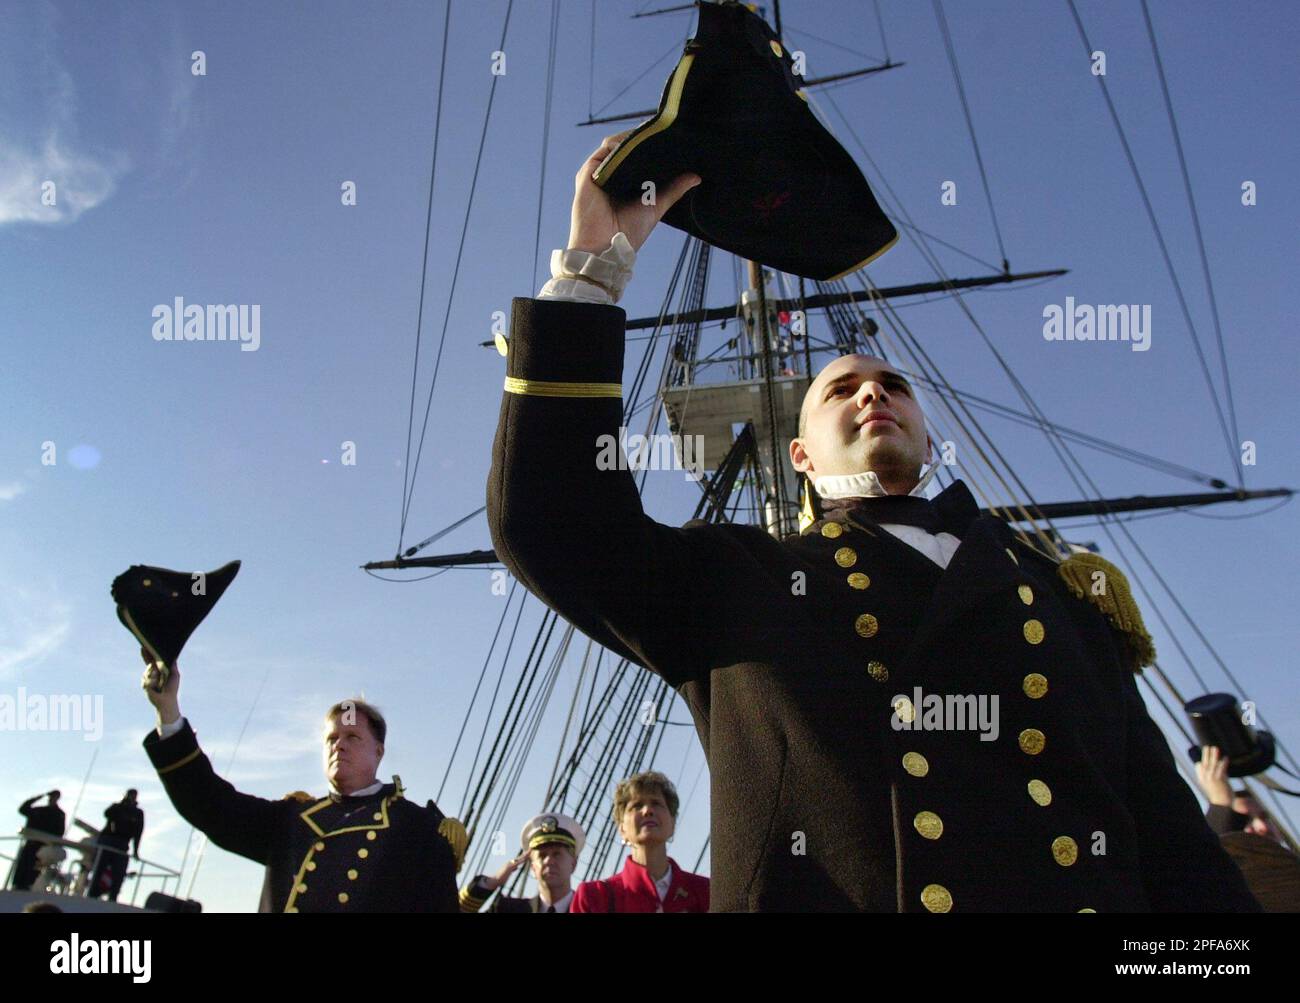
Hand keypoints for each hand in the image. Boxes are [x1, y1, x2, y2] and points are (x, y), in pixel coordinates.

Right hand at [140, 647, 181, 725]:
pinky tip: (155, 687)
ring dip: (154, 676)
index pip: (151, 660)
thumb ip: (173, 665)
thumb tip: (174, 655)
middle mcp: (151, 674)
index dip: (147, 654)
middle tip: (156, 670)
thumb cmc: (172, 688)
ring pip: (147, 672)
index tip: (144, 646)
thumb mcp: (175, 674)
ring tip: (159, 682)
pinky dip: (153, 683)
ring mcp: (146, 679)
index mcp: (157, 670)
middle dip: (151, 666)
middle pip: (148, 665)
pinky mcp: (144, 685)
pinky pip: (147, 680)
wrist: (167, 699)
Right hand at [483, 851, 528, 890]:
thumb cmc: (500, 878)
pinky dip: (522, 860)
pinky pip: (518, 863)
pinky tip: (526, 858)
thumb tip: (517, 867)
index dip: (524, 856)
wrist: (494, 880)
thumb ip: (512, 869)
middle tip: (531, 849)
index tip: (529, 852)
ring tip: (530, 851)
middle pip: (520, 857)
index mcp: (510, 864)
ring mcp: (510, 864)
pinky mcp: (509, 867)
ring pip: (520, 859)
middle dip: (526, 853)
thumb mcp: (508, 873)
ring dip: (525, 855)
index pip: (519, 859)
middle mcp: (510, 862)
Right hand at [568, 131, 700, 254]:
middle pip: (625, 147)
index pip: (636, 156)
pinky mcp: (587, 174)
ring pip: (613, 146)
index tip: (666, 133)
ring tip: (649, 132)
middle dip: (641, 137)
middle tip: (661, 126)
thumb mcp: (656, 207)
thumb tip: (696, 176)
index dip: (649, 144)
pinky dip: (616, 145)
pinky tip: (632, 144)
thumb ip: (674, 190)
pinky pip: (602, 152)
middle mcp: (610, 175)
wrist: (606, 250)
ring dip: (630, 138)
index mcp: (624, 182)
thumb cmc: (628, 234)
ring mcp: (597, 174)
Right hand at [1196, 745, 1233, 806]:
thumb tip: (1218, 770)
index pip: (1198, 767)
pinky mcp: (1220, 779)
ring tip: (1215, 748)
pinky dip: (1224, 762)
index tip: (1202, 758)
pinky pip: (1221, 768)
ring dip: (1214, 755)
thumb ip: (1214, 777)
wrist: (1222, 804)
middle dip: (1206, 754)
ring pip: (1212, 763)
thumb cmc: (1220, 797)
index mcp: (1202, 779)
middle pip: (1204, 763)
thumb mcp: (1213, 786)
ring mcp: (1212, 778)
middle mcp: (1205, 777)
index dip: (1201, 763)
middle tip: (1207, 747)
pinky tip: (1226, 758)